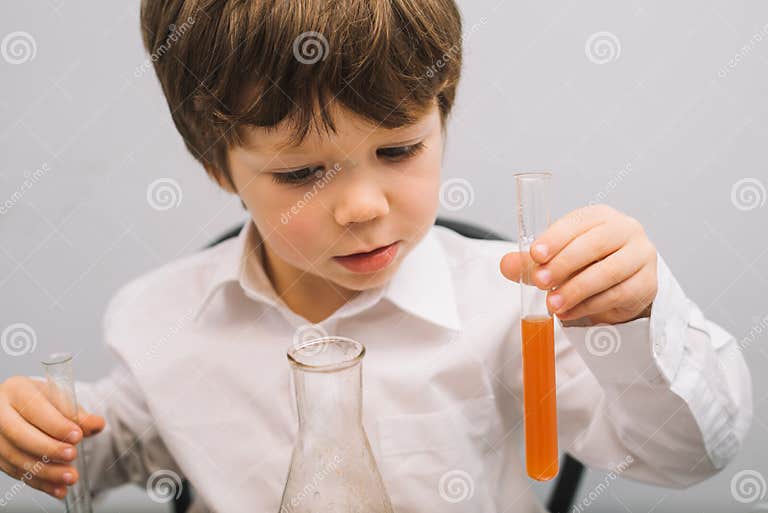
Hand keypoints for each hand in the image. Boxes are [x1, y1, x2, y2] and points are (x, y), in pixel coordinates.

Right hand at [0, 376, 104, 498]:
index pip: (35, 409)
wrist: (28, 409)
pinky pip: (16, 473)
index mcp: (17, 390)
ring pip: (16, 458)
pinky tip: (59, 489)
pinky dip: (40, 483)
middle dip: (49, 448)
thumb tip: (97, 425)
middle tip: (72, 455)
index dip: (56, 425)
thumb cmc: (45, 403)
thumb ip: (78, 414)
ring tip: (70, 477)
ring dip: (46, 471)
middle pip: (20, 435)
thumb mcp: (62, 400)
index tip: (78, 436)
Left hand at [499, 204, 657, 324]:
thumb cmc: (586, 264)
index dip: (555, 238)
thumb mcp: (555, 259)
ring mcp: (641, 255)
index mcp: (600, 216)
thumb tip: (506, 265)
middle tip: (540, 282)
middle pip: (594, 245)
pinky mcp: (647, 283)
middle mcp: (625, 230)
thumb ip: (530, 262)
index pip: (578, 222)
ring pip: (608, 272)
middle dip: (563, 265)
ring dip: (576, 290)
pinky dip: (589, 306)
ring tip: (552, 304)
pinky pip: (618, 295)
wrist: (620, 284)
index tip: (535, 254)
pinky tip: (569, 312)